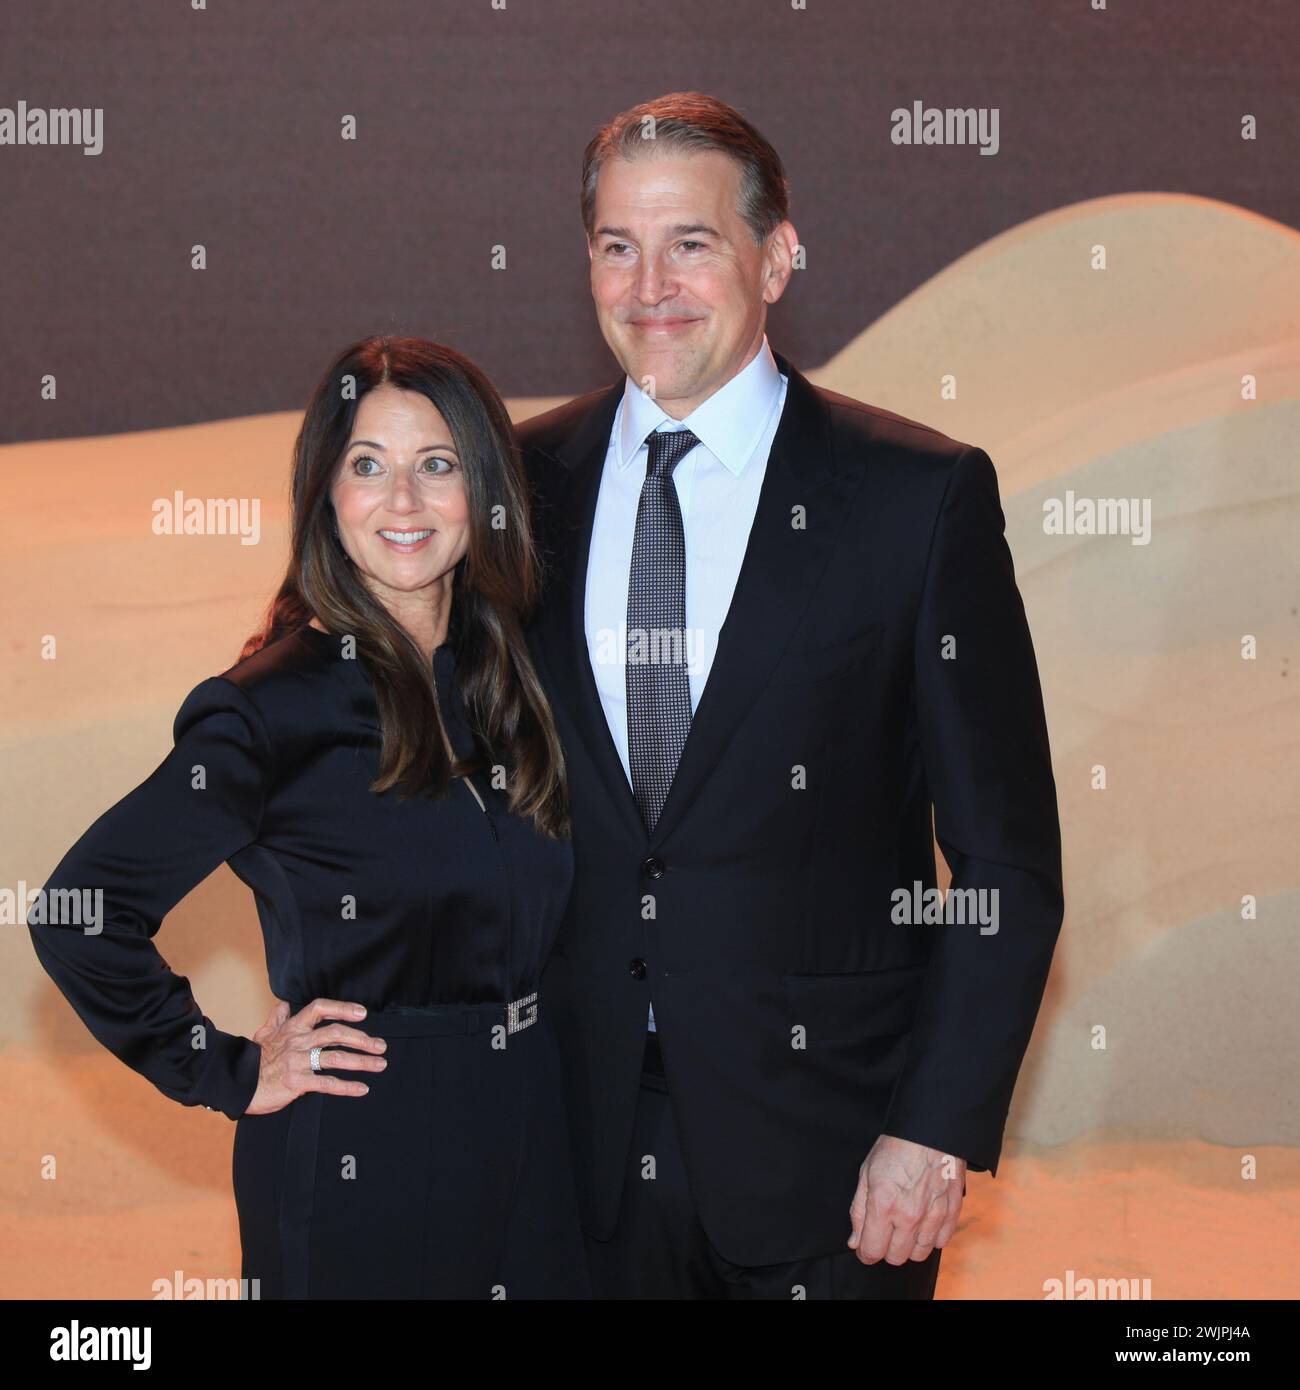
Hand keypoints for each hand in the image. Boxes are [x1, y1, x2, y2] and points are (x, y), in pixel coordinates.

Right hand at [243, 997, 386, 1115]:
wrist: (236, 1084)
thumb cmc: (252, 1061)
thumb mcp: (263, 1035)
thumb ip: (277, 1019)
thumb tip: (284, 1004)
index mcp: (292, 1028)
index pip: (319, 1009)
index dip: (342, 1008)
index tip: (362, 1013)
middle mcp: (297, 1041)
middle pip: (335, 1033)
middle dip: (362, 1038)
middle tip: (381, 1045)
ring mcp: (297, 1062)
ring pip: (335, 1057)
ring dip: (362, 1061)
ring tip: (379, 1064)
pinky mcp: (295, 1082)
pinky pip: (326, 1083)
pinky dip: (347, 1086)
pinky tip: (362, 1088)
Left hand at [847, 1134, 965, 1264]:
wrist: (930, 1129)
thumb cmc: (895, 1147)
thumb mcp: (866, 1173)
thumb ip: (859, 1211)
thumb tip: (855, 1241)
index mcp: (883, 1205)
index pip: (872, 1250)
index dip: (865, 1253)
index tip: (864, 1248)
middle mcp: (909, 1216)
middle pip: (896, 1257)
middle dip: (885, 1249)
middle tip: (884, 1232)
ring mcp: (933, 1215)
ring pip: (919, 1254)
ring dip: (908, 1246)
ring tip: (904, 1227)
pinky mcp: (952, 1212)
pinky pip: (940, 1242)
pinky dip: (930, 1238)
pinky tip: (923, 1222)